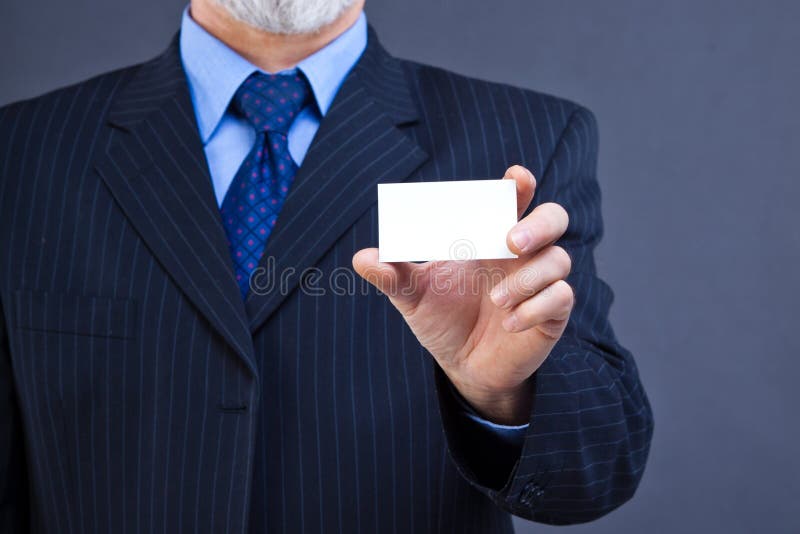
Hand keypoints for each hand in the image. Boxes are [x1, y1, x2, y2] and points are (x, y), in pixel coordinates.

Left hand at [352, 166, 573, 424]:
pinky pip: (560, 298)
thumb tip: (362, 259)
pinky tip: (510, 323)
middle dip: (539, 224)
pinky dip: (536, 308)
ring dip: (527, 279)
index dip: (519, 184)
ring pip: (558, 260)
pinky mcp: (551, 313)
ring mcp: (539, 282)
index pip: (513, 200)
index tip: (516, 178)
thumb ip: (393, 275)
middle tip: (511, 242)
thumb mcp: (413, 297)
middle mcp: (521, 255)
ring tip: (496, 300)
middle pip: (553, 218)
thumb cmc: (441, 319)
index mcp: (490, 238)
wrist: (462, 367)